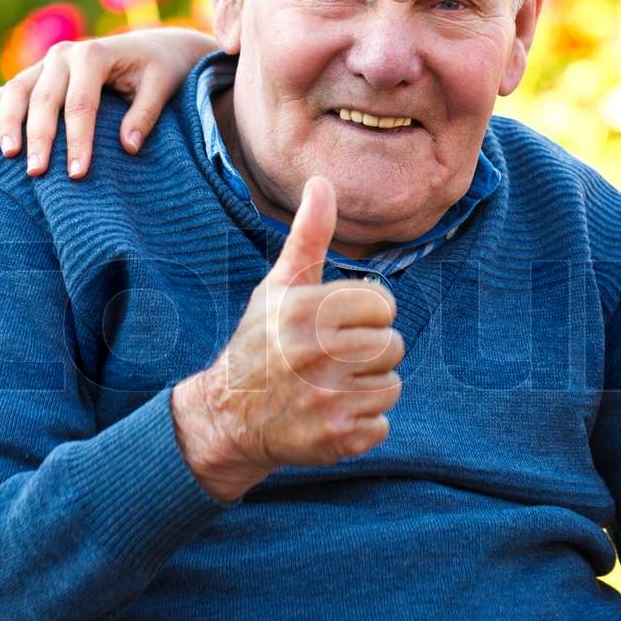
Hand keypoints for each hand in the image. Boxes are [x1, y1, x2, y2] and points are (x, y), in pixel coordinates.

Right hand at [0, 27, 217, 178]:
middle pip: (44, 100)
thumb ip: (146, 115)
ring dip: (10, 122)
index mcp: (93, 55)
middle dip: (39, 138)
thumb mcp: (161, 86)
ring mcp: (48, 61)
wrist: (154, 46)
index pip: (81, 104)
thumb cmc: (160, 69)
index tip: (78, 174)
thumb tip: (129, 148)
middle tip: (37, 172)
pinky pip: (13, 88)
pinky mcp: (41, 71)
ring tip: (8, 155)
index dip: (78, 140)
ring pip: (19, 91)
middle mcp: (65, 54)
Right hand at [171, 177, 403, 501]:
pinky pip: (382, 424)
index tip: (338, 325)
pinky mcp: (336, 438)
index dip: (365, 315)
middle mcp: (314, 354)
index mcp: (304, 312)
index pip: (382, 305)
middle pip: (392, 345)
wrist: (228, 417)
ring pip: (391, 385)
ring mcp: (326, 399)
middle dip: (368, 352)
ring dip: (367, 387)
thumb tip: (322, 182)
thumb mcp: (279, 287)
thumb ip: (309, 237)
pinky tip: (330, 414)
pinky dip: (362, 424)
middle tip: (332, 359)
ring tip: (330, 385)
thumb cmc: (263, 343)